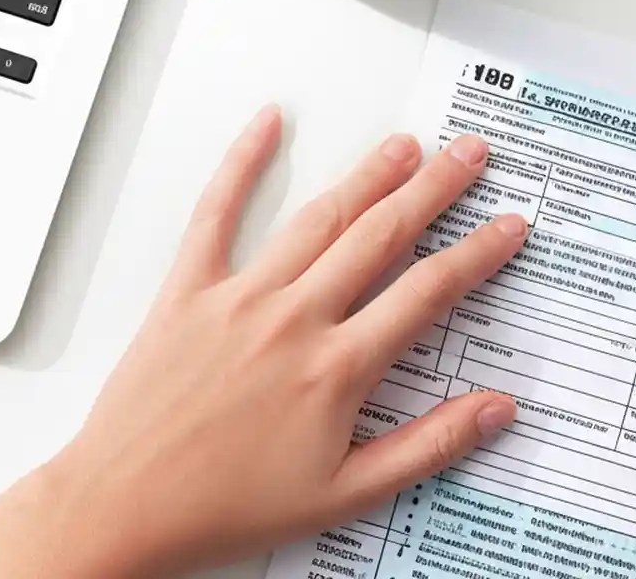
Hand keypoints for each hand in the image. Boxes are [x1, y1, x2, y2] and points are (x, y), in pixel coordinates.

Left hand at [0, 106, 525, 578]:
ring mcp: (239, 298)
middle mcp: (294, 320)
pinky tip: (265, 127)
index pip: (428, 292)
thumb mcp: (346, 495)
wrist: (128, 506)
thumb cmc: (228, 507)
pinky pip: (215, 214)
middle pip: (381, 236)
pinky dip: (241, 165)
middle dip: (434, 190)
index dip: (477, 254)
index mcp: (337, 369)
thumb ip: (428, 446)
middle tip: (468, 156)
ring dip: (367, 176)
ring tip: (402, 147)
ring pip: (318, 219)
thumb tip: (494, 411)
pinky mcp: (187, 291)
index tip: (507, 227)